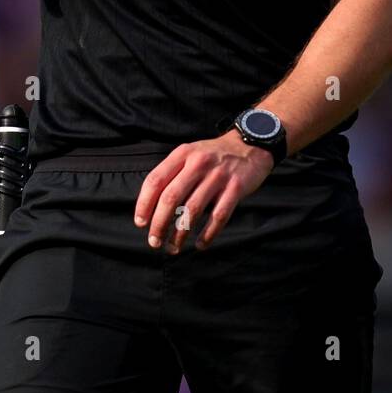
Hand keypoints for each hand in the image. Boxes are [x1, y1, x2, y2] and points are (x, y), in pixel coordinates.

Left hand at [134, 131, 275, 253]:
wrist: (251, 145)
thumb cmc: (214, 155)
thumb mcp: (190, 153)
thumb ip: (172, 173)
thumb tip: (151, 207)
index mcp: (182, 154)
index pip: (155, 180)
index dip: (144, 204)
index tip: (141, 223)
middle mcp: (198, 163)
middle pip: (171, 198)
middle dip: (159, 224)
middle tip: (154, 242)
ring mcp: (218, 176)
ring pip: (193, 210)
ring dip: (180, 233)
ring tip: (173, 247)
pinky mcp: (236, 188)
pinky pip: (219, 216)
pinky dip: (208, 234)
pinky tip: (200, 245)